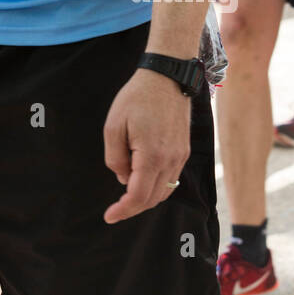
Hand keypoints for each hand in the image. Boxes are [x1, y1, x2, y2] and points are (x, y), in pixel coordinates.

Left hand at [102, 68, 191, 223]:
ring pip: (164, 191)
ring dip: (145, 199)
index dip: (123, 210)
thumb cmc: (136, 99)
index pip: (138, 196)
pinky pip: (171, 179)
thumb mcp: (113, 126)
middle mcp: (171, 160)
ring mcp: (180, 156)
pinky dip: (157, 187)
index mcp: (152, 156)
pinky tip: (142, 181)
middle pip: (152, 199)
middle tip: (115, 209)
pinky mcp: (184, 151)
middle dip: (132, 208)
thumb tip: (124, 179)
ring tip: (126, 196)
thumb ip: (115, 158)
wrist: (166, 78)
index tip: (109, 216)